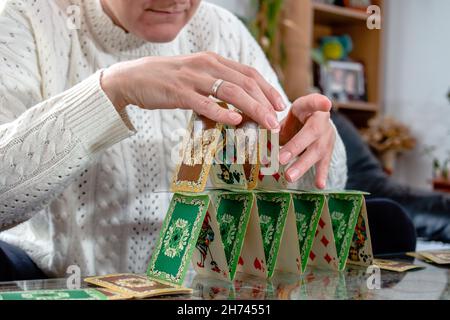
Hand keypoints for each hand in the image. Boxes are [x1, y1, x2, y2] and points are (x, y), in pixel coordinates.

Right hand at [101, 52, 285, 130]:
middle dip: (265, 102)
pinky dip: (222, 112)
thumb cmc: (167, 80)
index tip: (279, 105)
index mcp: (213, 60)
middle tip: (277, 120)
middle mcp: (206, 65)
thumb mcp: (196, 76)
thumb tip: (239, 104)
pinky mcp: (178, 92)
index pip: (248, 73)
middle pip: (244, 82)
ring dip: (252, 108)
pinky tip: (236, 121)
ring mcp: (192, 78)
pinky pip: (204, 103)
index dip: (267, 88)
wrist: (133, 78)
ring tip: (265, 123)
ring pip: (230, 92)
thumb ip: (217, 84)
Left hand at [278, 94, 334, 188]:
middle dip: (296, 146)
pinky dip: (321, 174)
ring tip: (289, 177)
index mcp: (307, 107)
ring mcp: (327, 136)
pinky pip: (325, 163)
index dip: (319, 103)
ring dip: (302, 165)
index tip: (327, 104)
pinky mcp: (329, 151)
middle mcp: (321, 121)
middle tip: (281, 160)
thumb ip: (269, 124)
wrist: (312, 124)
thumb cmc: (294, 121)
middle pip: (312, 132)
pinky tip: (319, 185)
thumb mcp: (284, 117)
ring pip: (317, 150)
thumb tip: (245, 133)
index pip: (313, 102)